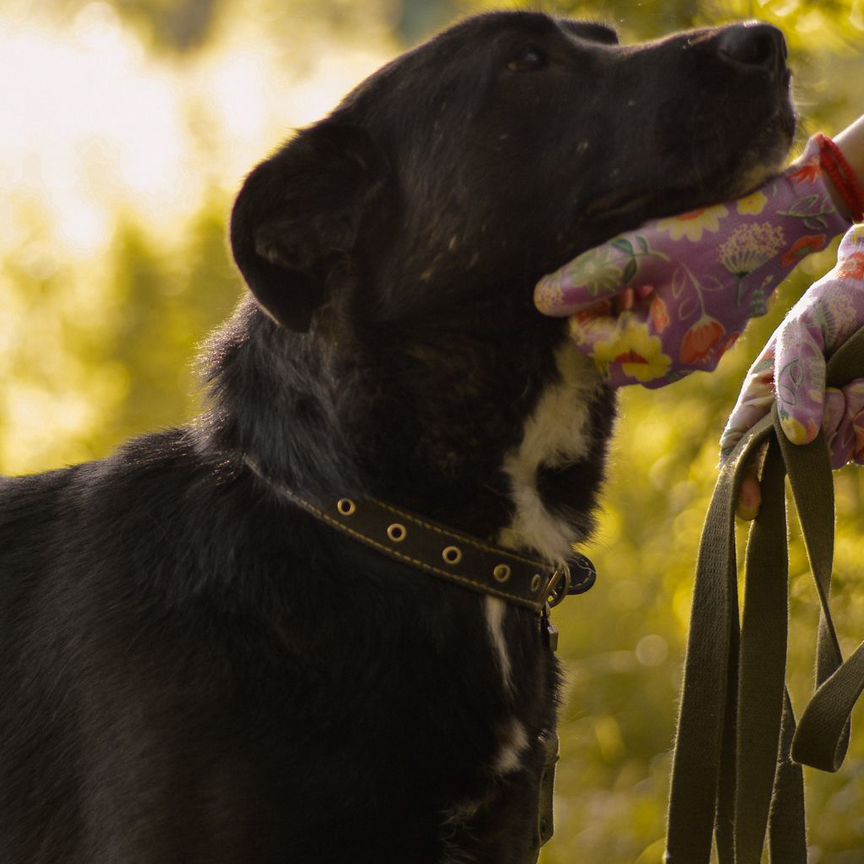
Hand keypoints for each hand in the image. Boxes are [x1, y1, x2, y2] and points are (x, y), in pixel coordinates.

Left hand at [534, 135, 851, 387]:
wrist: (781, 225)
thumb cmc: (712, 235)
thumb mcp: (643, 250)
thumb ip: (591, 276)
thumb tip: (541, 299)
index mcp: (658, 350)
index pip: (591, 344)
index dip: (577, 311)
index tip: (584, 279)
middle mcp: (679, 364)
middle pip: (612, 361)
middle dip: (599, 327)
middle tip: (604, 288)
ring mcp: (699, 356)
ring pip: (639, 357)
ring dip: (623, 326)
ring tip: (628, 282)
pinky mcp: (711, 341)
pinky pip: (666, 348)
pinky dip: (649, 324)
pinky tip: (652, 286)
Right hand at [721, 225, 863, 516]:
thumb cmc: (829, 309)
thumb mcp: (802, 334)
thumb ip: (796, 380)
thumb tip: (798, 437)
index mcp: (760, 399)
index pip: (739, 449)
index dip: (741, 480)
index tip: (753, 506)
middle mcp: (789, 421)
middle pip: (794, 460)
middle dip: (822, 431)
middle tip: (839, 393)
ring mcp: (827, 428)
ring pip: (834, 456)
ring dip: (851, 422)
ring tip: (857, 384)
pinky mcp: (860, 430)